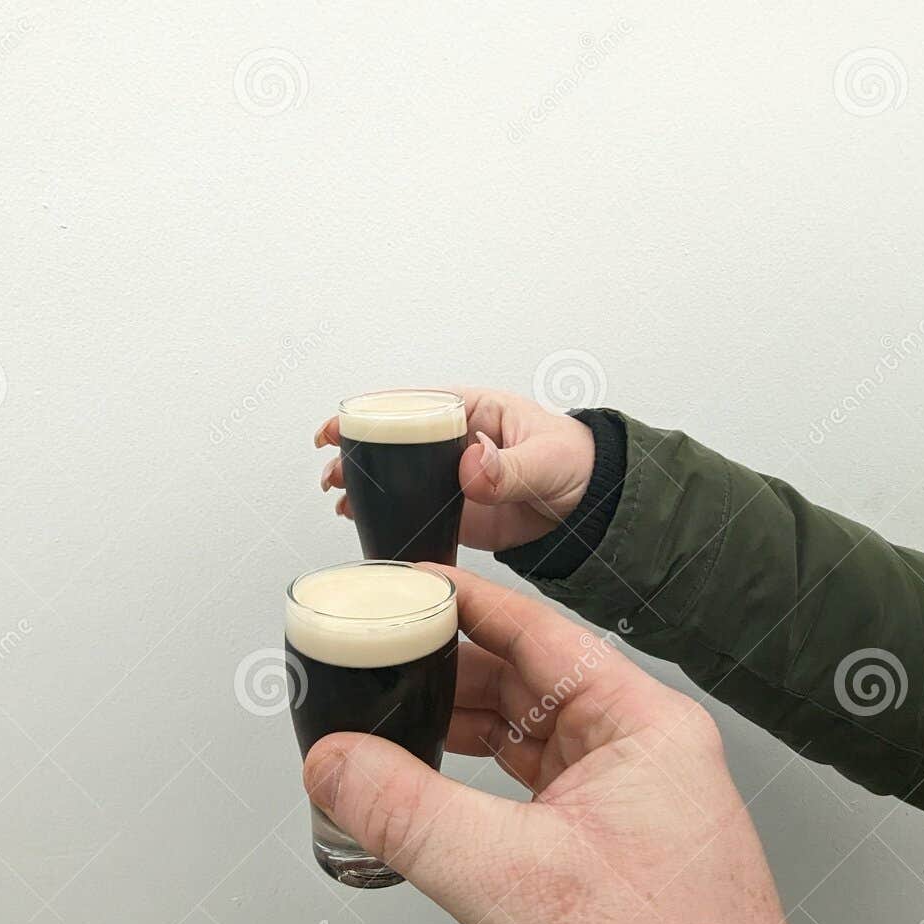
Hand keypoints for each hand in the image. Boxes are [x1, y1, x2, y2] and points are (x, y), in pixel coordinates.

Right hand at [302, 568, 810, 923]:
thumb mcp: (526, 889)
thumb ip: (416, 816)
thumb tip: (334, 762)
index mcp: (643, 732)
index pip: (538, 634)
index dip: (461, 602)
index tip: (394, 584)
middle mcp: (627, 760)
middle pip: (514, 680)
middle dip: (434, 667)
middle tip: (360, 655)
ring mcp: (602, 813)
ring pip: (503, 741)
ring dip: (436, 730)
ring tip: (366, 721)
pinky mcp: (576, 864)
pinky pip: (499, 800)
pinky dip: (447, 791)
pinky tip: (399, 792)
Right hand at [314, 386, 596, 550]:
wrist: (592, 507)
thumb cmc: (574, 463)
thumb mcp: (545, 460)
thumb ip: (509, 466)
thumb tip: (472, 464)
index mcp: (471, 411)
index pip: (411, 404)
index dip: (370, 412)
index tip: (339, 424)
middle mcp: (452, 442)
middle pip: (391, 440)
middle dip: (354, 451)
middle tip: (330, 470)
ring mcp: (448, 476)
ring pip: (393, 475)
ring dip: (361, 483)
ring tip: (337, 496)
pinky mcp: (453, 509)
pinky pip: (410, 508)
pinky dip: (382, 513)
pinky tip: (360, 520)